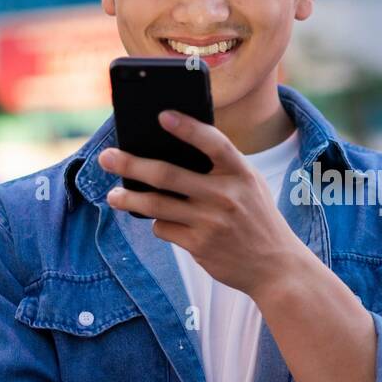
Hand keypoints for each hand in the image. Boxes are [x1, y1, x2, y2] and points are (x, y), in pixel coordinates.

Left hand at [98, 111, 312, 295]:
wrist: (275, 266)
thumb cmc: (257, 218)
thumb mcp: (250, 185)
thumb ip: (222, 168)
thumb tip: (171, 150)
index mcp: (242, 174)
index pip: (213, 143)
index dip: (187, 127)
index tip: (162, 115)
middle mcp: (226, 196)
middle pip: (167, 174)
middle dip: (131, 164)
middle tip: (106, 157)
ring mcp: (211, 222)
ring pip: (156, 205)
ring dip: (129, 199)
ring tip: (114, 196)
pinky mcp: (200, 246)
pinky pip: (164, 228)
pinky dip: (158, 223)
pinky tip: (161, 221)